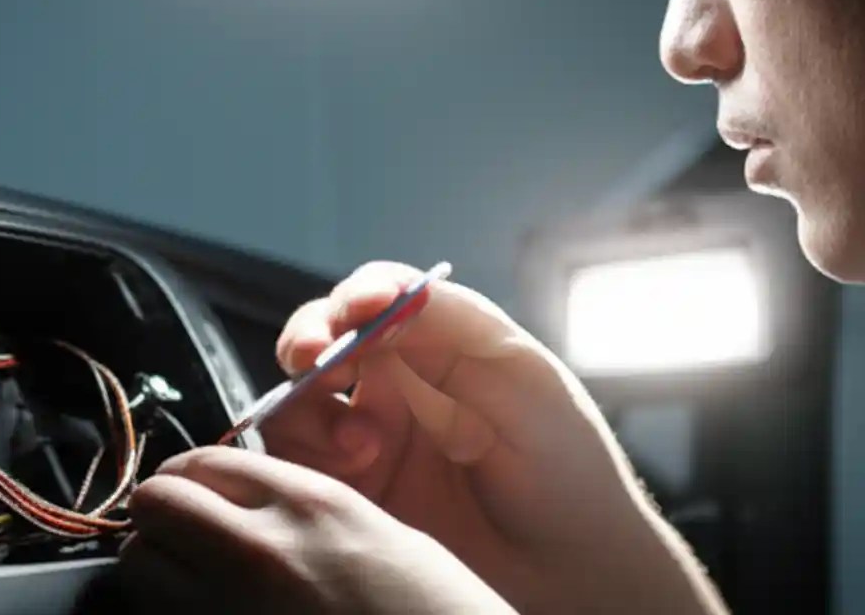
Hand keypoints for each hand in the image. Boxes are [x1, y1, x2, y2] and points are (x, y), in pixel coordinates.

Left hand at [118, 447, 516, 614]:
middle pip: (155, 502)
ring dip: (158, 563)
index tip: (200, 496)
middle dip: (161, 517)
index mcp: (314, 505)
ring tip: (191, 582)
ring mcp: (234, 609)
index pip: (204, 463)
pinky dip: (168, 610)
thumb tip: (256, 503)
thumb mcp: (384, 540)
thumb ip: (310, 512)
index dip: (193, 479)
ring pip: (141, 561)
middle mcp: (263, 549)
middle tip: (183, 539)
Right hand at [262, 261, 726, 614]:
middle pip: (321, 340)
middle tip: (313, 357)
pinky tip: (355, 475)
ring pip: (297, 400)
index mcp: (434, 346)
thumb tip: (386, 296)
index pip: (376, 298)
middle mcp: (390, 386)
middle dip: (308, 339)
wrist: (571, 571)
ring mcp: (361, 441)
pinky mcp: (344, 498)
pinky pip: (293, 466)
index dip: (358, 295)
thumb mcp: (522, 375)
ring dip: (310, 408)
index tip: (358, 310)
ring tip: (361, 447)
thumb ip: (452, 325)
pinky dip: (302, 461)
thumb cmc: (566, 467)